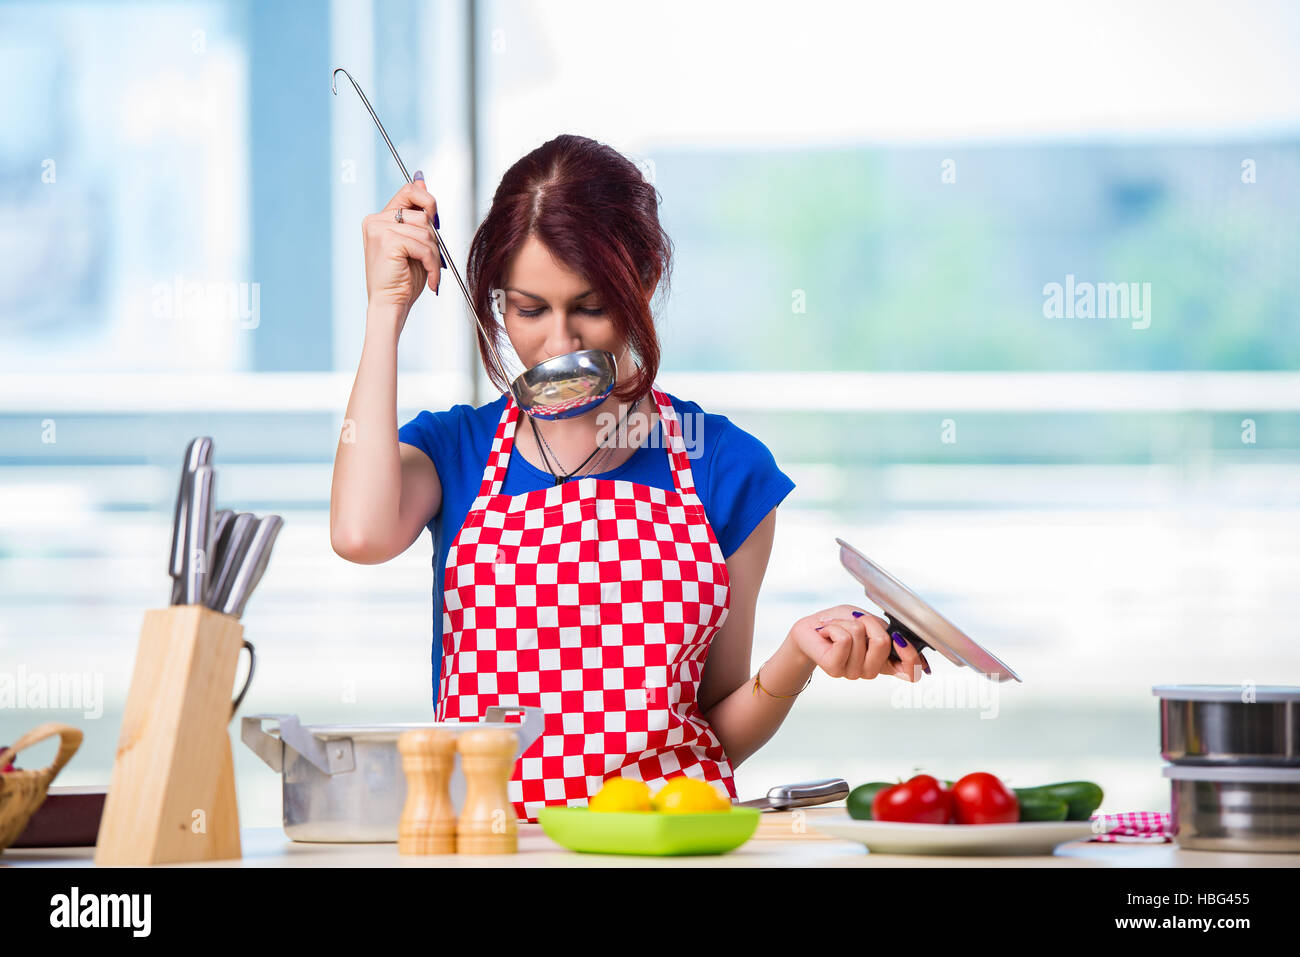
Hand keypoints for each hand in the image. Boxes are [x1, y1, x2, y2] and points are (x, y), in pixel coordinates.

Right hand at [362, 176, 442, 330]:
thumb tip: (421, 180)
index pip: (408, 191)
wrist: (390, 306)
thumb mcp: (415, 244)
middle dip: (435, 239)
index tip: (435, 218)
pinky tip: (430, 280)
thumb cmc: (402, 280)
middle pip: (422, 214)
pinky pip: (423, 245)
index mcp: (379, 219)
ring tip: (431, 273)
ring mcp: (379, 229)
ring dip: (435, 256)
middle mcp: (375, 220)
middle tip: (433, 260)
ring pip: (425, 231)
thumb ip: (418, 216)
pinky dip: (433, 265)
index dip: (427, 199)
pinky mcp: (387, 241)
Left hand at [785, 604, 929, 682]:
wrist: (809, 630)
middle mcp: (870, 670)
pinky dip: (835, 626)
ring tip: (836, 627)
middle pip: (883, 642)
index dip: (912, 657)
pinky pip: (844, 639)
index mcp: (883, 660)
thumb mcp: (867, 621)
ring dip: (847, 622)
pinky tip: (826, 633)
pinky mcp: (835, 669)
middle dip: (868, 622)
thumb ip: (885, 632)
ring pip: (860, 636)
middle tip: (853, 622)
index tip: (900, 640)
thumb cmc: (839, 624)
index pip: (910, 671)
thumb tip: (902, 640)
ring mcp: (853, 672)